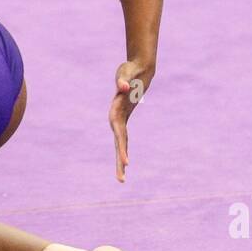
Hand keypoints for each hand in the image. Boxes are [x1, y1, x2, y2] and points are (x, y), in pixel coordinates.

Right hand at [109, 59, 153, 182]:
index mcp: (116, 112)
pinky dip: (123, 149)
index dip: (122, 148)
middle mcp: (116, 118)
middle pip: (118, 143)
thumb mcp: (126, 73)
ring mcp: (120, 120)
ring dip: (121, 159)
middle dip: (120, 161)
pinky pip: (123, 138)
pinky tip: (124, 160)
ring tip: (122, 178)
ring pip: (120, 143)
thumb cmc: (130, 70)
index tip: (127, 162)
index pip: (119, 134)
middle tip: (122, 180)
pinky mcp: (124, 120)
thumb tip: (124, 88)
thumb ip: (123, 81)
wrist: (135, 69)